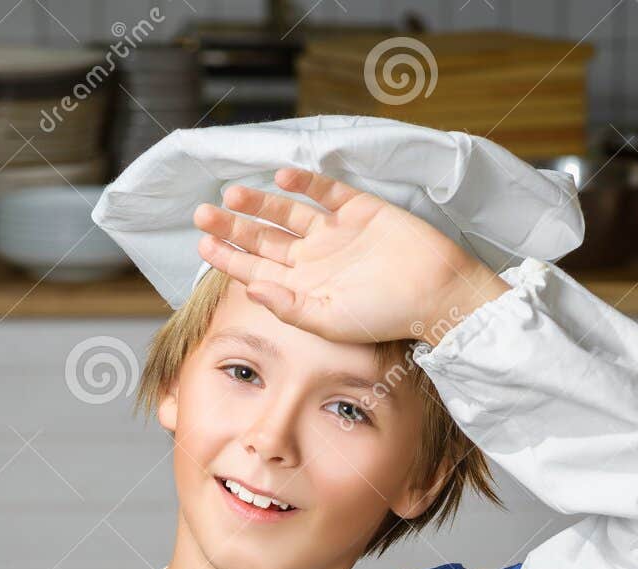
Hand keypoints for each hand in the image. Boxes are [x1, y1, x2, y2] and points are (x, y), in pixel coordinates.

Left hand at [193, 166, 507, 346]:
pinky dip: (304, 183)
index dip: (228, 258)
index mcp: (304, 289)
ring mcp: (336, 233)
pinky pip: (326, 191)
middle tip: (201, 213)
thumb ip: (288, 306)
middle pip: (264, 240)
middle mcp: (315, 260)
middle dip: (232, 227)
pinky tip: (281, 178)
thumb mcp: (330, 321)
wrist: (436, 291)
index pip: (256, 271)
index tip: (202, 244)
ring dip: (259, 203)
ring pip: (287, 214)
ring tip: (231, 193)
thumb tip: (249, 287)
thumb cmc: (386, 316)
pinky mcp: (360, 209)